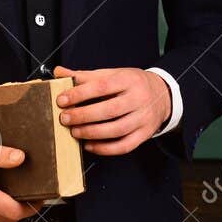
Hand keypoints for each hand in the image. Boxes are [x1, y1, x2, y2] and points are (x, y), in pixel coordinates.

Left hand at [52, 65, 170, 156]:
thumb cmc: (131, 84)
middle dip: (83, 116)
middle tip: (65, 119)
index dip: (80, 94)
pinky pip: (124, 146)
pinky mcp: (145, 134)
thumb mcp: (112, 74)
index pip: (102, 86)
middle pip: (110, 110)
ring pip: (117, 130)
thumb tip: (59, 72)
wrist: (162, 94)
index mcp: (129, 80)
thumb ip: (85, 76)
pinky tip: (90, 145)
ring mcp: (144, 118)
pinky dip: (105, 148)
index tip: (62, 100)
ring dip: (92, 133)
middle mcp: (139, 98)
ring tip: (75, 132)